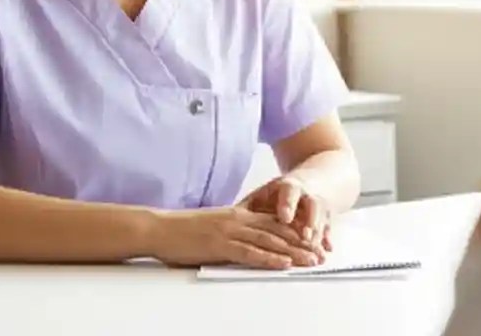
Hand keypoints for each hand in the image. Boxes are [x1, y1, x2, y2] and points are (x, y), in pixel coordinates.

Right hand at [151, 206, 322, 269]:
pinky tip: (284, 265)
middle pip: (278, 231)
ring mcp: (230, 232)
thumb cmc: (183, 231)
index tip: (313, 240)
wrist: (159, 228)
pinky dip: (269, 259)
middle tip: (320, 253)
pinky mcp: (220, 245)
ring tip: (311, 260)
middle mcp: (238, 220)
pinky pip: (250, 253)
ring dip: (293, 252)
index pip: (274, 222)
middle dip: (301, 243)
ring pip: (269, 241)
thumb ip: (232, 232)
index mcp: (238, 215)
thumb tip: (247, 243)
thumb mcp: (214, 226)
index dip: (295, 231)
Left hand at [239, 176, 333, 254]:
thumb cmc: (280, 193)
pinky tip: (328, 250)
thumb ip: (248, 208)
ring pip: (322, 219)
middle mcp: (307, 195)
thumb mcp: (264, 195)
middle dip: (310, 222)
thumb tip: (222, 220)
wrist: (312, 181)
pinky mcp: (327, 217)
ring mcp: (319, 206)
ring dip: (320, 235)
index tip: (284, 218)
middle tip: (306, 238)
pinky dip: (328, 239)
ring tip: (317, 251)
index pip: (289, 193)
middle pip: (311, 206)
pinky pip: (329, 228)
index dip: (287, 205)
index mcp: (288, 187)